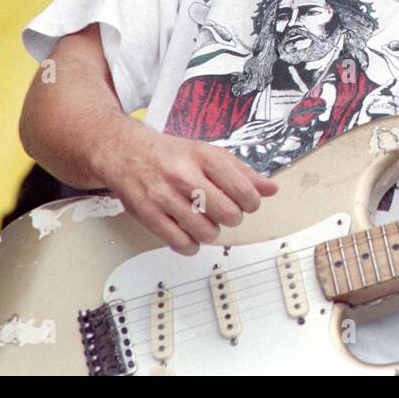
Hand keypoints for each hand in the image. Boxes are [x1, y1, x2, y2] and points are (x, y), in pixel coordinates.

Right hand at [91, 118, 278, 255]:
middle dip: (233, 217)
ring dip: (211, 231)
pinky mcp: (149, 215)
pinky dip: (191, 245)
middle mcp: (185, 175)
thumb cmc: (172, 155)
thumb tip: (271, 188)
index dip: (252, 203)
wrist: (127, 152)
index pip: (243, 190)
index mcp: (204, 157)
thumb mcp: (210, 153)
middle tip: (225, 211)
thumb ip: (242, 172)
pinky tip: (190, 234)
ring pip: (207, 232)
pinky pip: (181, 243)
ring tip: (205, 219)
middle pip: (228, 214)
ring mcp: (165, 196)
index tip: (247, 203)